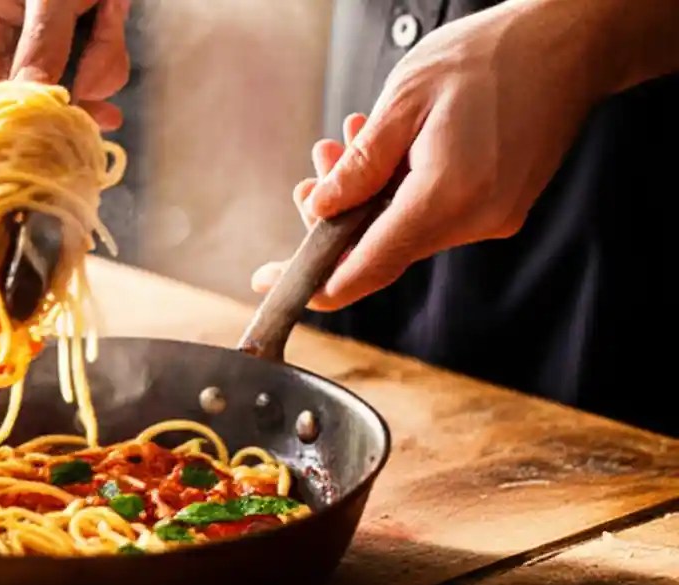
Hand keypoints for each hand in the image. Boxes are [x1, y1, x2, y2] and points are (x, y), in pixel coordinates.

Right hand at [0, 0, 131, 129]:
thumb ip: (44, 44)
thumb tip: (34, 100)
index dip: (9, 126)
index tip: (46, 143)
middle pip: (29, 102)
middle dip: (74, 92)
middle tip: (103, 100)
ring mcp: (33, 48)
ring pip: (69, 91)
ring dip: (101, 62)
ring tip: (108, 10)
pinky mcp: (67, 46)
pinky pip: (91, 72)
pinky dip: (109, 49)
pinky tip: (112, 11)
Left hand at [250, 0, 605, 311]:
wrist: (567, 43)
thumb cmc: (492, 57)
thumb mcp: (404, 101)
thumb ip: (359, 167)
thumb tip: (322, 210)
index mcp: (449, 196)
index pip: (368, 266)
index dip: (316, 282)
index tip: (275, 282)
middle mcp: (476, 220)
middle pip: (381, 249)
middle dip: (337, 217)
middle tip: (317, 172)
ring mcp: (493, 218)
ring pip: (404, 230)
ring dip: (368, 198)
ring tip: (351, 144)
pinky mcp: (500, 207)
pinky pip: (434, 215)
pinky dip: (400, 192)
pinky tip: (390, 153)